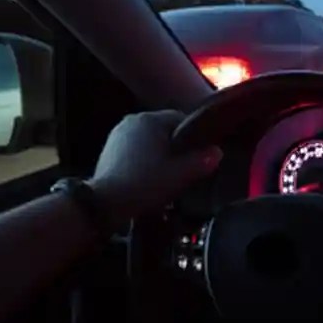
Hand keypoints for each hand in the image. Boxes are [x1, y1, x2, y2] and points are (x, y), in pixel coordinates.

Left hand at [90, 110, 222, 220]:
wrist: (105, 203)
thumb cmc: (146, 183)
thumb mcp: (182, 174)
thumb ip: (204, 160)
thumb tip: (217, 151)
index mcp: (151, 119)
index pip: (183, 119)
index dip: (196, 137)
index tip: (202, 156)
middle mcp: (133, 120)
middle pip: (166, 129)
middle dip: (177, 146)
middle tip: (186, 167)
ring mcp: (118, 134)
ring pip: (150, 140)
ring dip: (160, 153)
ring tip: (168, 174)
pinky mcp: (108, 149)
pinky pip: (136, 149)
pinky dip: (145, 159)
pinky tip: (149, 176)